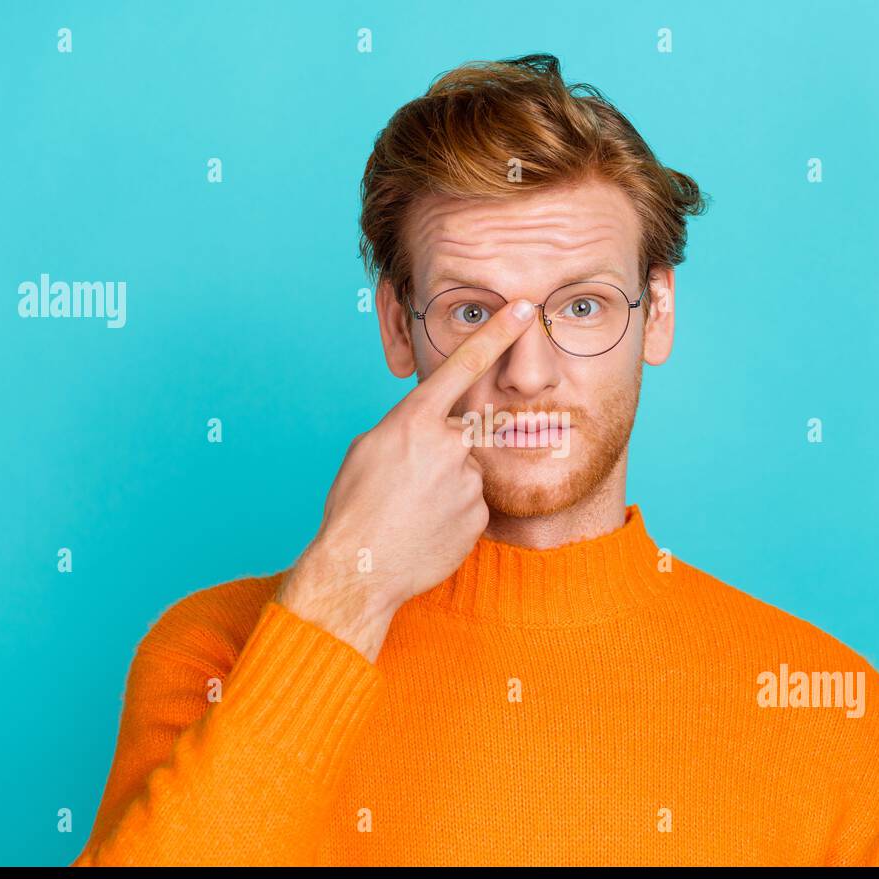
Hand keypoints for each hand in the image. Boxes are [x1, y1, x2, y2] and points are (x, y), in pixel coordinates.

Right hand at [274, 297, 538, 660]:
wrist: (360, 568)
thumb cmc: (354, 507)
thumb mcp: (368, 449)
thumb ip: (406, 427)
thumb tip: (428, 428)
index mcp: (415, 420)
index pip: (464, 365)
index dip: (498, 334)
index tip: (524, 310)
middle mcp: (448, 444)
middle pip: (462, 432)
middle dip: (442, 451)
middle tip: (412, 482)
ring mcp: (468, 480)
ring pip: (466, 471)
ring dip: (445, 485)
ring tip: (412, 510)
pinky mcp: (480, 514)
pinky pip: (471, 502)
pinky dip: (452, 512)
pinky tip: (426, 528)